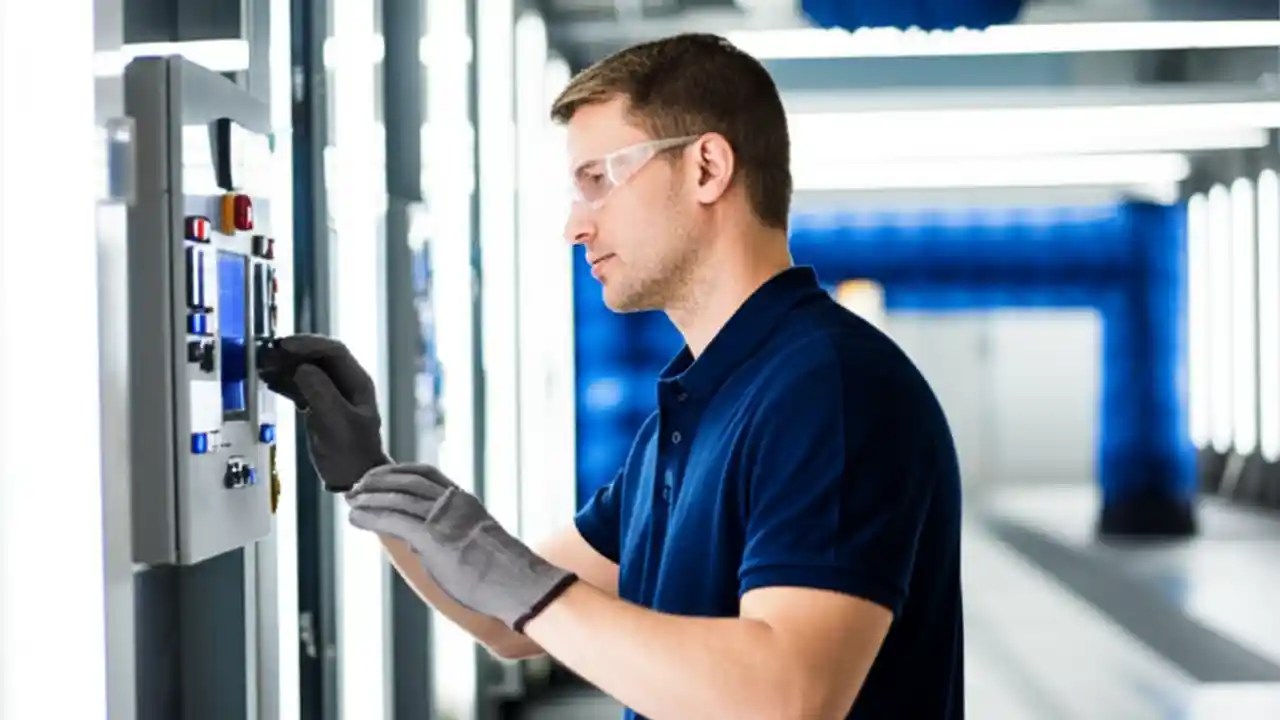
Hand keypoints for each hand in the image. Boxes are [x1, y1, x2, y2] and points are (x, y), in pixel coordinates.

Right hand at [258, 334, 390, 491]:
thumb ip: (320, 393)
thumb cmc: (351, 452)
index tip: (284, 346)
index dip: (308, 344)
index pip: (334, 351)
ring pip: (306, 370)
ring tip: (262, 366)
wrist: (354, 478)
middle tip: (266, 355)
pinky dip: (284, 382)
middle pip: (317, 357)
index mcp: (357, 382)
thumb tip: (301, 368)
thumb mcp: (336, 422)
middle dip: (292, 353)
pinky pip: (300, 386)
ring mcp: (332, 393)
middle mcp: (346, 383)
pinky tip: (268, 381)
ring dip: (285, 366)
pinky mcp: (318, 405)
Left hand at [346, 463, 577, 631]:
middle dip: (377, 481)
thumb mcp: (477, 542)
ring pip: (396, 496)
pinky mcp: (433, 537)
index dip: (398, 471)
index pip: (426, 473)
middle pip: (406, 479)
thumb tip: (422, 544)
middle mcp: (453, 502)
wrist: (521, 584)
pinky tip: (356, 518)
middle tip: (356, 487)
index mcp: (465, 500)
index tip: (379, 475)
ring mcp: (443, 518)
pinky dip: (370, 516)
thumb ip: (450, 535)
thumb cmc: (504, 573)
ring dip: (368, 497)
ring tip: (351, 501)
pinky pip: (393, 519)